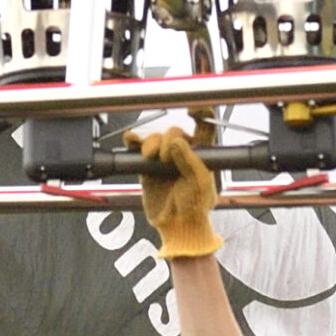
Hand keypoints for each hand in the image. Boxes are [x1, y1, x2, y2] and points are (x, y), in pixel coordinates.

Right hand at [131, 119, 223, 260]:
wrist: (177, 226)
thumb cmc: (196, 207)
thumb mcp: (199, 183)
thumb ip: (189, 160)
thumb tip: (174, 141)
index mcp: (202, 153)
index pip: (204, 126)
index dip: (200, 113)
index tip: (192, 109)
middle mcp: (183, 153)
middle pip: (172, 131)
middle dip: (166, 141)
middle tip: (165, 158)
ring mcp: (164, 160)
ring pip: (154, 138)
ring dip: (150, 143)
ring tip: (150, 157)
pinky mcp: (147, 168)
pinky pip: (138, 149)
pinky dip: (133, 141)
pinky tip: (131, 141)